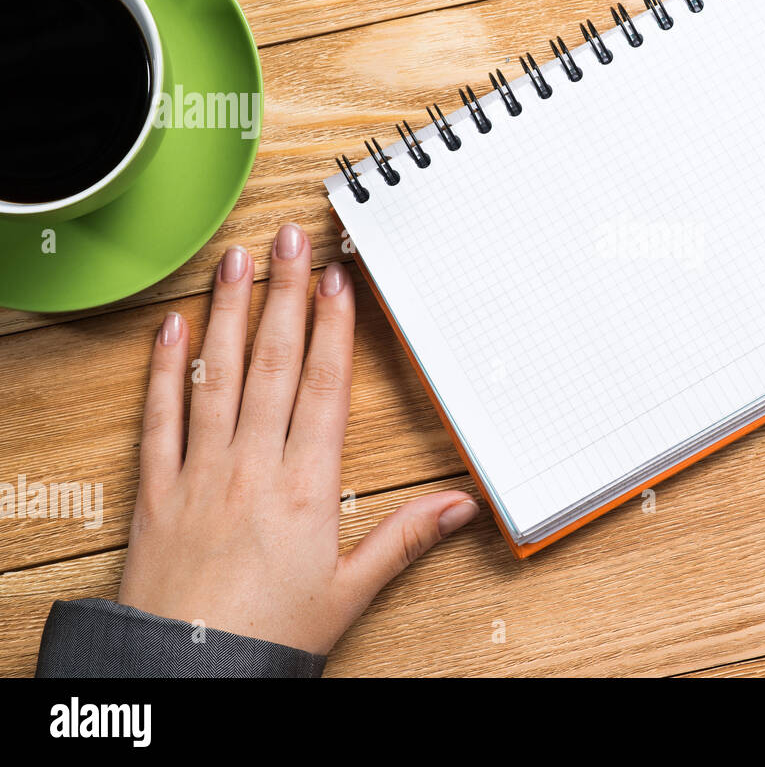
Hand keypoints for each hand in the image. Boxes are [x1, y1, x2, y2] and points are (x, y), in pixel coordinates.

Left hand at [118, 223, 477, 654]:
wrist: (187, 671)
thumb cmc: (270, 636)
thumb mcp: (350, 591)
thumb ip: (405, 539)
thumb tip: (461, 507)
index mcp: (305, 488)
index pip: (323, 388)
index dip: (334, 328)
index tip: (338, 281)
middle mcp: (252, 467)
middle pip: (274, 364)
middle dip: (286, 295)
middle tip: (290, 240)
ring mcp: (200, 472)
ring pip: (218, 376)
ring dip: (229, 313)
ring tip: (237, 261)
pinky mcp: (157, 490)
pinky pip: (160, 417)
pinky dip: (164, 370)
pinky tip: (173, 328)